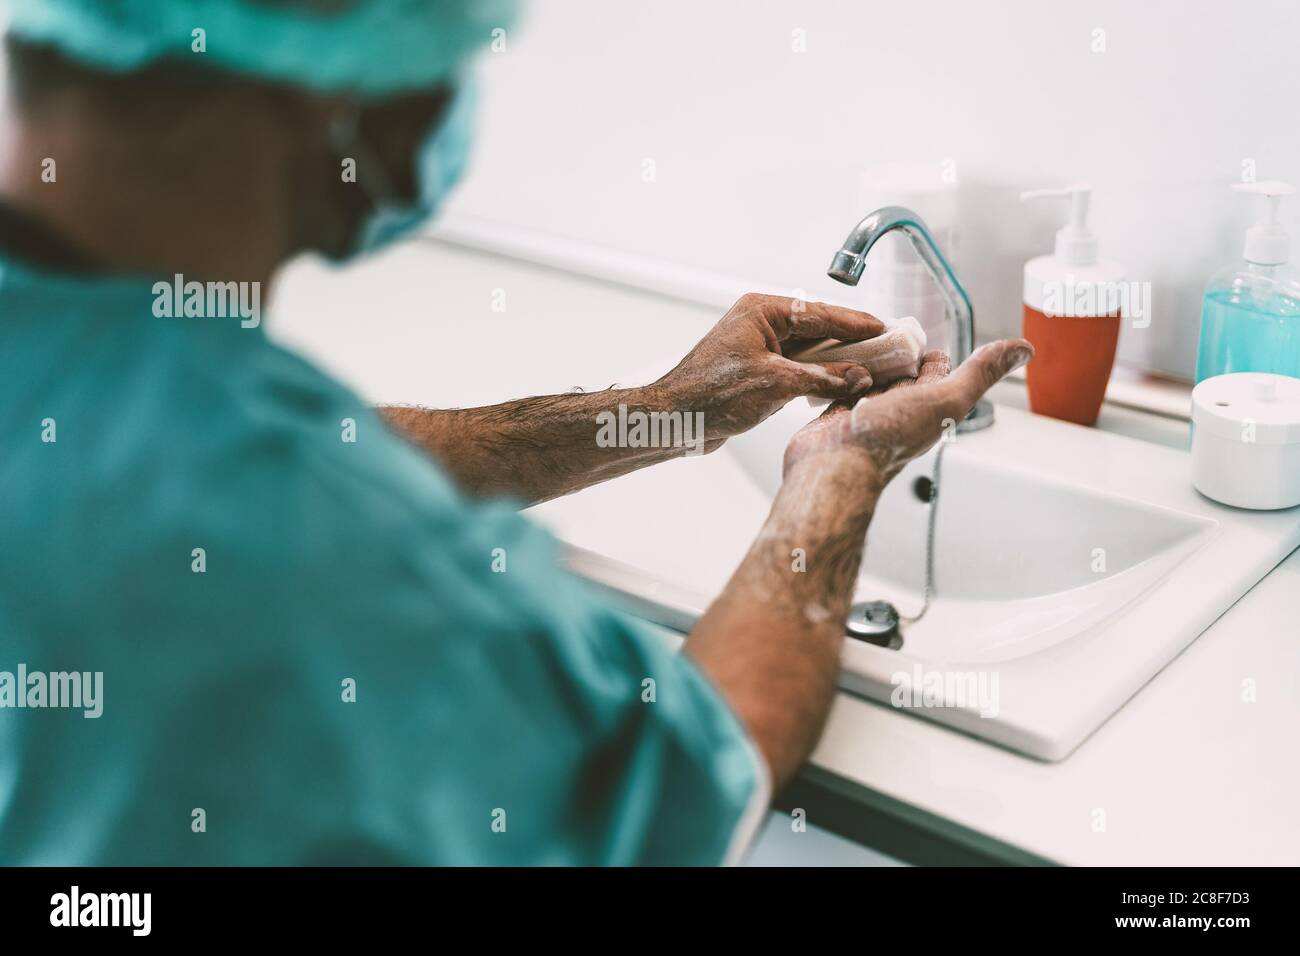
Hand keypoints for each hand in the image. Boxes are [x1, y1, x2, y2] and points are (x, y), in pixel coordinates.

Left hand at [653, 293, 883, 444]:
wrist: (673, 421)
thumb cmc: (709, 395)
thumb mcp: (776, 384)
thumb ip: (823, 379)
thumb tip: (859, 378)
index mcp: (762, 311)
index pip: (821, 313)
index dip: (857, 323)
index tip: (886, 328)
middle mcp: (761, 323)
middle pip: (819, 328)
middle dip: (853, 341)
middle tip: (888, 347)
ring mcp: (759, 347)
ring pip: (810, 350)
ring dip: (838, 361)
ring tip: (874, 367)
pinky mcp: (758, 371)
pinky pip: (798, 368)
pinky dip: (820, 376)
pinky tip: (842, 384)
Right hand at [783, 339, 1033, 486]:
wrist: (834, 468)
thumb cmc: (888, 438)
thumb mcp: (946, 399)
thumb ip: (979, 373)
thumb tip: (1024, 348)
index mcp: (927, 407)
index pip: (936, 372)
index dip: (933, 354)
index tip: (926, 334)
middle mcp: (898, 411)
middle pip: (900, 375)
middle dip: (897, 352)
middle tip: (889, 329)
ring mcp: (865, 415)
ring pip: (869, 380)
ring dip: (866, 360)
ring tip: (859, 338)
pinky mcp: (835, 418)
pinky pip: (837, 390)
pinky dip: (837, 375)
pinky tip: (832, 362)